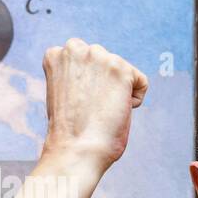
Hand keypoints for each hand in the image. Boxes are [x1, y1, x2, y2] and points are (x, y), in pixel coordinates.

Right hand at [41, 38, 148, 173]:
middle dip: (105, 85)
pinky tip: (117, 111)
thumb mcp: (65, 93)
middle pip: (106, 63)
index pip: (85, 61)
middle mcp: (75, 48)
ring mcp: (98, 56)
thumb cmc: (71, 132)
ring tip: (102, 111)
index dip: (86, 87)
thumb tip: (100, 75)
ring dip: (119, 92)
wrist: (77, 149)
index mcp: (56, 55)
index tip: (78, 104)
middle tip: (91, 109)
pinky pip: (141, 83)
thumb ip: (77, 75)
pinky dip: (135, 100)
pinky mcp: (120, 68)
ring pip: (123, 71)